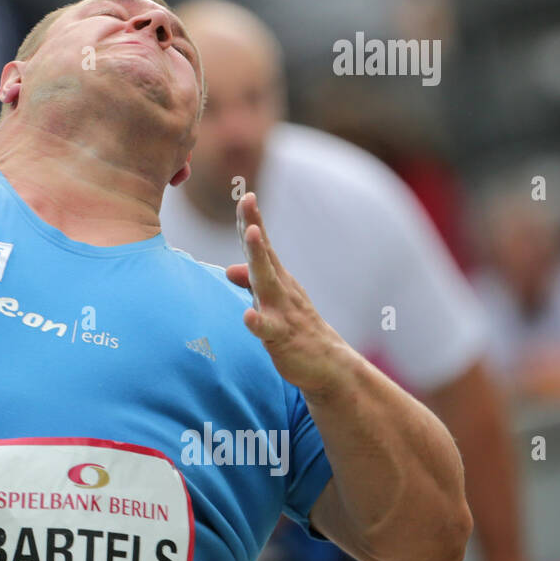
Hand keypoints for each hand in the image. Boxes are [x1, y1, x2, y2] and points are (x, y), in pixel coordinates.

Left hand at [224, 192, 348, 392]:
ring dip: (258, 259)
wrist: (329, 364)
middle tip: (247, 200)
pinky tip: (248, 316)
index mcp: (277, 279)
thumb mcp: (272, 302)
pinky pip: (268, 329)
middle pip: (264, 254)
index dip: (252, 221)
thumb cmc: (296, 329)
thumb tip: (230, 269)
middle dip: (254, 226)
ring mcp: (283, 311)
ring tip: (251, 235)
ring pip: (267, 283)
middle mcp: (280, 289)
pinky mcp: (283, 337)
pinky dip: (258, 322)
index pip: (261, 246)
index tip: (246, 196)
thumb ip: (252, 283)